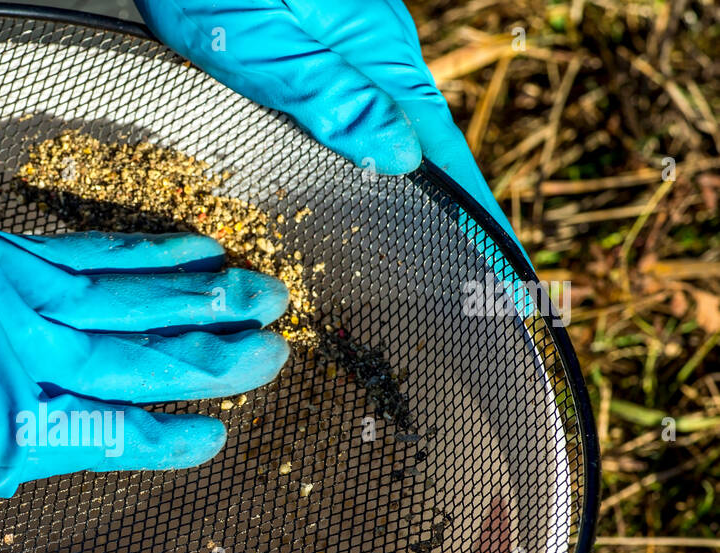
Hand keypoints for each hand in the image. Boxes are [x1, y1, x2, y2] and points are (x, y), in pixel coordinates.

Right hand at [0, 124, 290, 501]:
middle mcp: (22, 315)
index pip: (99, 265)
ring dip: (208, 359)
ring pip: (140, 364)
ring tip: (269, 351)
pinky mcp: (0, 434)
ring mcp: (20, 373)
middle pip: (138, 309)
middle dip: (210, 305)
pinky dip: (157, 437)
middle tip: (271, 301)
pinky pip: (102, 435)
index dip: (160, 265)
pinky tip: (209, 435)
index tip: (210, 258)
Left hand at [134, 0, 519, 244]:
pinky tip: (370, 182)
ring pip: (396, 130)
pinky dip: (379, 157)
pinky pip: (364, 114)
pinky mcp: (320, 44)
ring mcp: (350, 48)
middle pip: (431, 146)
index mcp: (376, 56)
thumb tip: (403, 159)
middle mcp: (375, 53)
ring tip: (436, 254)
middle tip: (481, 291)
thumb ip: (329, 97)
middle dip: (458, 215)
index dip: (476, 216)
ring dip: (420, 190)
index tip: (508, 281)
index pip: (444, 152)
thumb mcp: (262, 42)